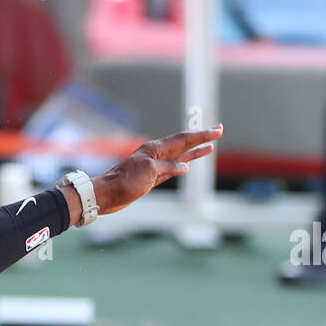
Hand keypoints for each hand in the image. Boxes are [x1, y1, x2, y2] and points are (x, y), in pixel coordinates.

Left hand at [91, 125, 222, 215]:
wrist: (107, 195)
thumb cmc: (124, 181)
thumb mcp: (149, 171)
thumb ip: (169, 167)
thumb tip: (185, 167)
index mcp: (155, 148)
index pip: (183, 139)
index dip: (201, 135)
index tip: (217, 130)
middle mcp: (157, 154)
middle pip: (184, 144)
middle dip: (201, 138)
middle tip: (219, 130)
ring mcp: (156, 166)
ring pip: (180, 156)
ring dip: (195, 151)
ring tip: (210, 146)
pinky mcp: (153, 178)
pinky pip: (173, 169)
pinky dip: (183, 165)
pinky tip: (190, 163)